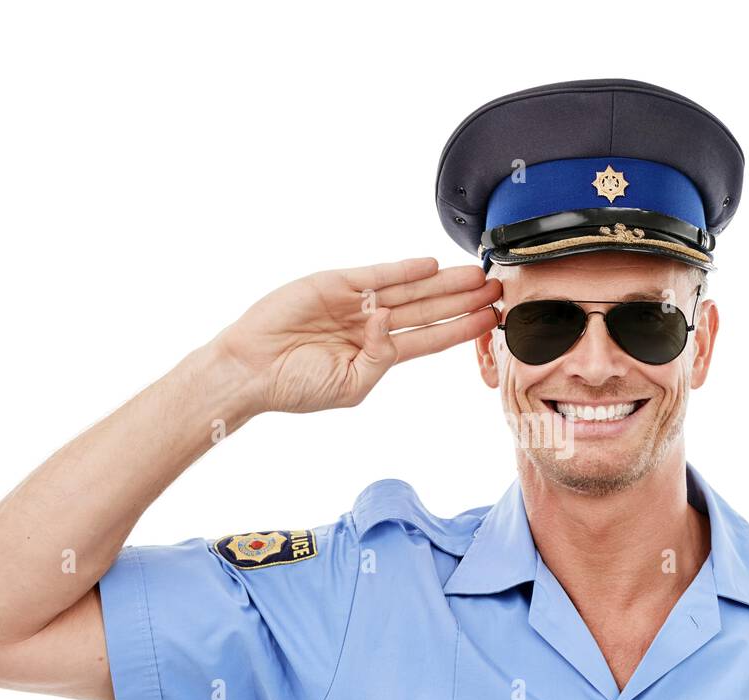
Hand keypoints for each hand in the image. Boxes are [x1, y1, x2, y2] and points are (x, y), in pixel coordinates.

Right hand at [212, 257, 501, 413]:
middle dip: (463, 299)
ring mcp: (355, 303)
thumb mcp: (351, 386)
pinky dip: (401, 270)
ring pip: (409, 290)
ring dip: (443, 282)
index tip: (491, 320)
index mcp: (379, 353)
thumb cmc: (296, 386)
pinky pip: (375, 275)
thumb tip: (390, 323)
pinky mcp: (334, 284)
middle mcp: (372, 324)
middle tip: (497, 289)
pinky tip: (429, 265)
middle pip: (428, 309)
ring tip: (476, 275)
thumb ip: (379, 359)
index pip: (431, 337)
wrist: (251, 370)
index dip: (462, 328)